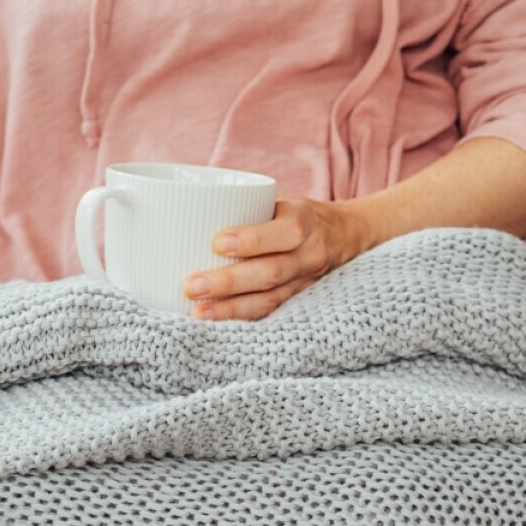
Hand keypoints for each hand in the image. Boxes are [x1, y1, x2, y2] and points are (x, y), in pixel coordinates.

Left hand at [183, 196, 372, 320]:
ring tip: (198, 313)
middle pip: (270, 273)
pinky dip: (242, 320)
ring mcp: (304, 284)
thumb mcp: (280, 200)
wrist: (345, 237)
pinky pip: (270, 315)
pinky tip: (216, 325)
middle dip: (229, 282)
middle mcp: (308, 256)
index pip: (284, 232)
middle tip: (190, 285)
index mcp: (303, 223)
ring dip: (231, 309)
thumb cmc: (296, 215)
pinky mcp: (297, 303)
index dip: (252, 239)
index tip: (216, 242)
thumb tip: (180, 206)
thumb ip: (244, 207)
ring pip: (269, 301)